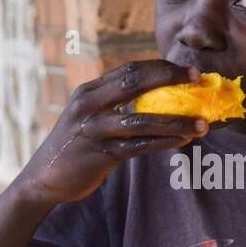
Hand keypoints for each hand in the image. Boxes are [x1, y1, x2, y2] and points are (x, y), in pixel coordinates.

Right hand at [19, 59, 207, 205]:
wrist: (43, 179)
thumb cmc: (76, 146)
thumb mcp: (90, 117)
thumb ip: (115, 105)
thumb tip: (159, 99)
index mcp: (89, 91)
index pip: (129, 69)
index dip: (160, 67)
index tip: (187, 70)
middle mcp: (88, 105)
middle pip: (134, 82)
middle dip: (169, 78)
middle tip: (198, 80)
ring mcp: (93, 129)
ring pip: (142, 119)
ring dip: (176, 121)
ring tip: (202, 124)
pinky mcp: (99, 154)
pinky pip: (138, 147)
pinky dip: (163, 143)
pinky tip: (182, 141)